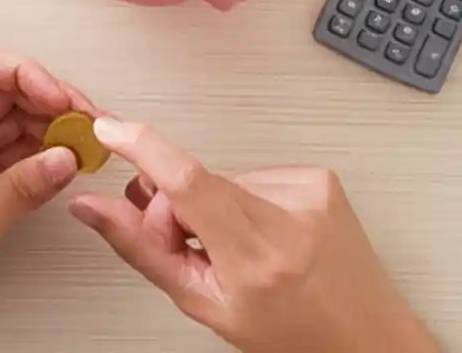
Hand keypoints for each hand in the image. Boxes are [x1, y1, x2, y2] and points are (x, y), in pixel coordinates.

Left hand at [0, 50, 94, 352]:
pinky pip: (18, 154)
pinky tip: (69, 162)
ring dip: (53, 128)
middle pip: (4, 92)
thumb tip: (65, 155)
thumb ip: (22, 186)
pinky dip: (46, 155)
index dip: (24, 74)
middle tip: (85, 119)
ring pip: (15, 122)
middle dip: (49, 100)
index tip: (58, 99)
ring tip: (85, 141)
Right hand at [69, 118, 438, 352]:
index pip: (189, 184)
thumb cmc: (293, 334)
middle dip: (174, 208)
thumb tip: (95, 208)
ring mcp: (311, 192)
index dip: (143, 149)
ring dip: (215, 208)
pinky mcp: (320, 177)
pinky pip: (256, 176)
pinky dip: (247, 201)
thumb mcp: (206, 305)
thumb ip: (144, 251)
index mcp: (257, 257)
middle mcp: (290, 217)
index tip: (110, 129)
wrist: (365, 336)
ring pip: (224, 179)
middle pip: (197, 182)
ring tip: (240, 250)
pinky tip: (265, 234)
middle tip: (188, 247)